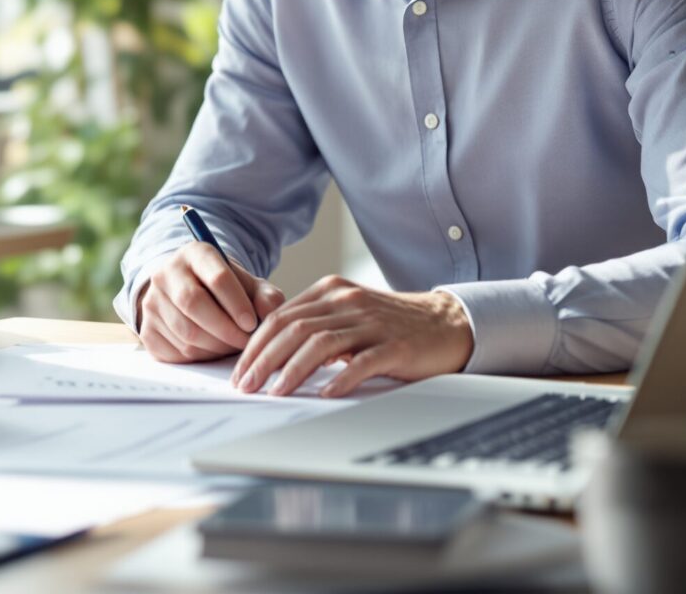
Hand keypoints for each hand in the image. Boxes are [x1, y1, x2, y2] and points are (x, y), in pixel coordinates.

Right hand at [136, 243, 285, 363]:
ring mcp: (152, 302)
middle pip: (194, 304)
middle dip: (225, 329)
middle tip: (245, 342)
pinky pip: (175, 351)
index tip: (253, 323)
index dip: (237, 304)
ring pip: (186, 332)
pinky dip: (199, 357)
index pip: (217, 277)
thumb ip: (267, 297)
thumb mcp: (251, 287)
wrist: (193, 297)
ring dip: (216, 346)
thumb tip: (267, 314)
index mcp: (195, 254)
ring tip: (232, 345)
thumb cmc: (228, 292)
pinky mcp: (146, 330)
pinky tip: (212, 350)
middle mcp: (166, 273)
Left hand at [232, 275, 472, 397]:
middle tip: (246, 385)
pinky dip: (341, 378)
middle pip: (293, 329)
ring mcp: (371, 322)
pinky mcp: (395, 345)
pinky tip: (326, 394)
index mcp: (330, 292)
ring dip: (291, 370)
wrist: (446, 323)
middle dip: (263, 359)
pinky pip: (362, 361)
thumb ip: (313, 324)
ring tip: (274, 392)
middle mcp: (347, 302)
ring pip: (320, 344)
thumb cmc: (390, 325)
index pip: (280, 317)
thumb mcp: (347, 314)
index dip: (255, 344)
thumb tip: (269, 352)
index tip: (239, 370)